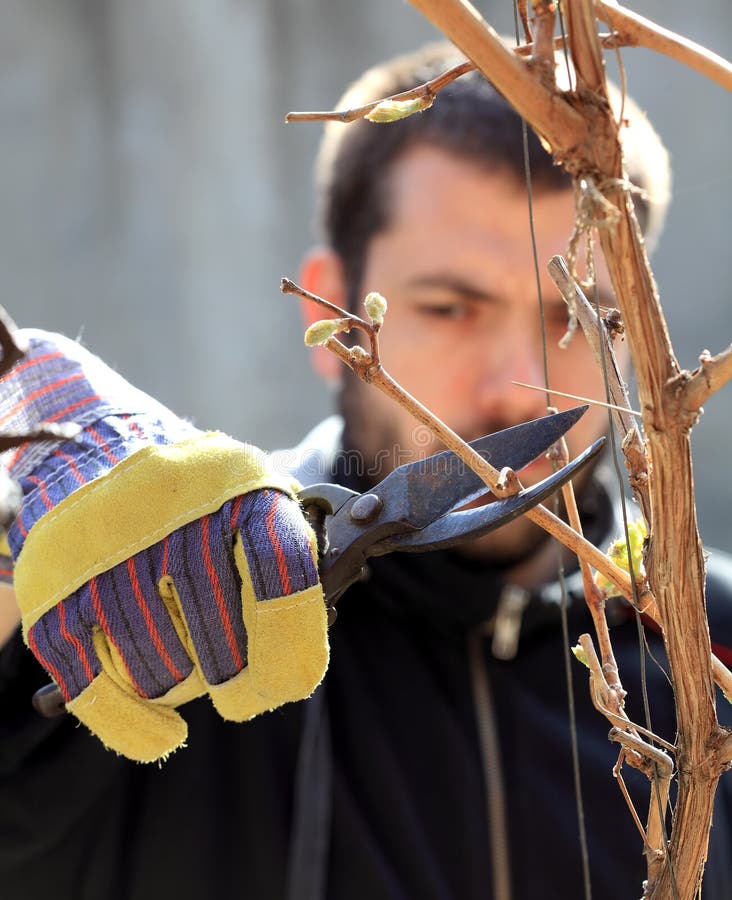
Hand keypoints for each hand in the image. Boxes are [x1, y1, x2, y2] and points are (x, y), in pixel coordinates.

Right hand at [1, 331, 327, 760]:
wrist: (103, 458)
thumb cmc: (209, 502)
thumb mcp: (263, 500)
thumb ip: (304, 555)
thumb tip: (325, 626)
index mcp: (245, 487)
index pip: (282, 575)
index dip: (291, 648)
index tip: (285, 685)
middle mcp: (177, 512)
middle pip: (219, 642)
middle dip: (234, 677)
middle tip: (238, 686)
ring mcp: (111, 549)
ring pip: (161, 671)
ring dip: (182, 685)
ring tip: (188, 660)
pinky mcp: (57, 588)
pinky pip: (95, 686)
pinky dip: (133, 725)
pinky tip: (163, 735)